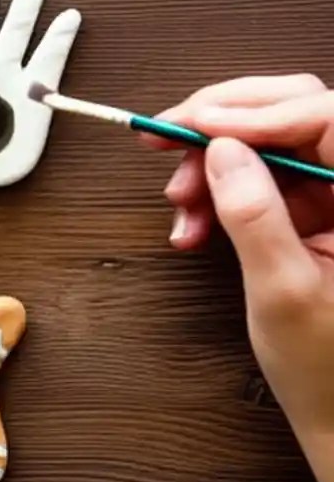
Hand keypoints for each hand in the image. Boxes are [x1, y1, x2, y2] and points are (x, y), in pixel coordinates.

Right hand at [149, 74, 333, 481]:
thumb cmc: (329, 369)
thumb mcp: (286, 294)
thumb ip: (256, 216)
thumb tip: (222, 151)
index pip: (326, 115)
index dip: (257, 112)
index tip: (197, 126)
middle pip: (293, 112)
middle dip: (221, 125)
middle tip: (163, 138)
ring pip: (265, 143)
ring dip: (209, 166)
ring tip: (176, 205)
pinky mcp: (314, 211)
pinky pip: (257, 178)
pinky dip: (216, 194)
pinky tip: (191, 226)